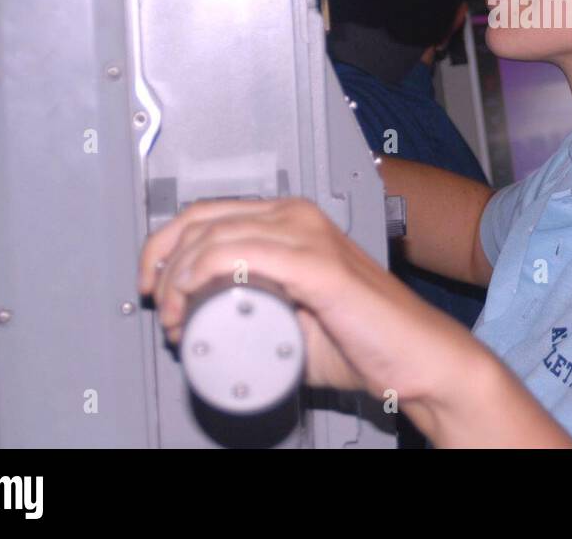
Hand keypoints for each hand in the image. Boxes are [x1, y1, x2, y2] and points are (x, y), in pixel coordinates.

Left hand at [137, 197, 478, 406]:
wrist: (418, 359)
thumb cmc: (368, 341)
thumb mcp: (295, 316)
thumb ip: (258, 306)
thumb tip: (207, 320)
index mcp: (293, 221)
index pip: (208, 213)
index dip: (166, 246)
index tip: (154, 285)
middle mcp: (299, 217)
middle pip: (200, 218)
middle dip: (162, 262)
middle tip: (159, 307)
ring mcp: (308, 236)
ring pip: (212, 235)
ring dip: (176, 278)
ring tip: (175, 319)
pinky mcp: (317, 264)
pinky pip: (238, 254)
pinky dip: (200, 277)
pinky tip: (190, 304)